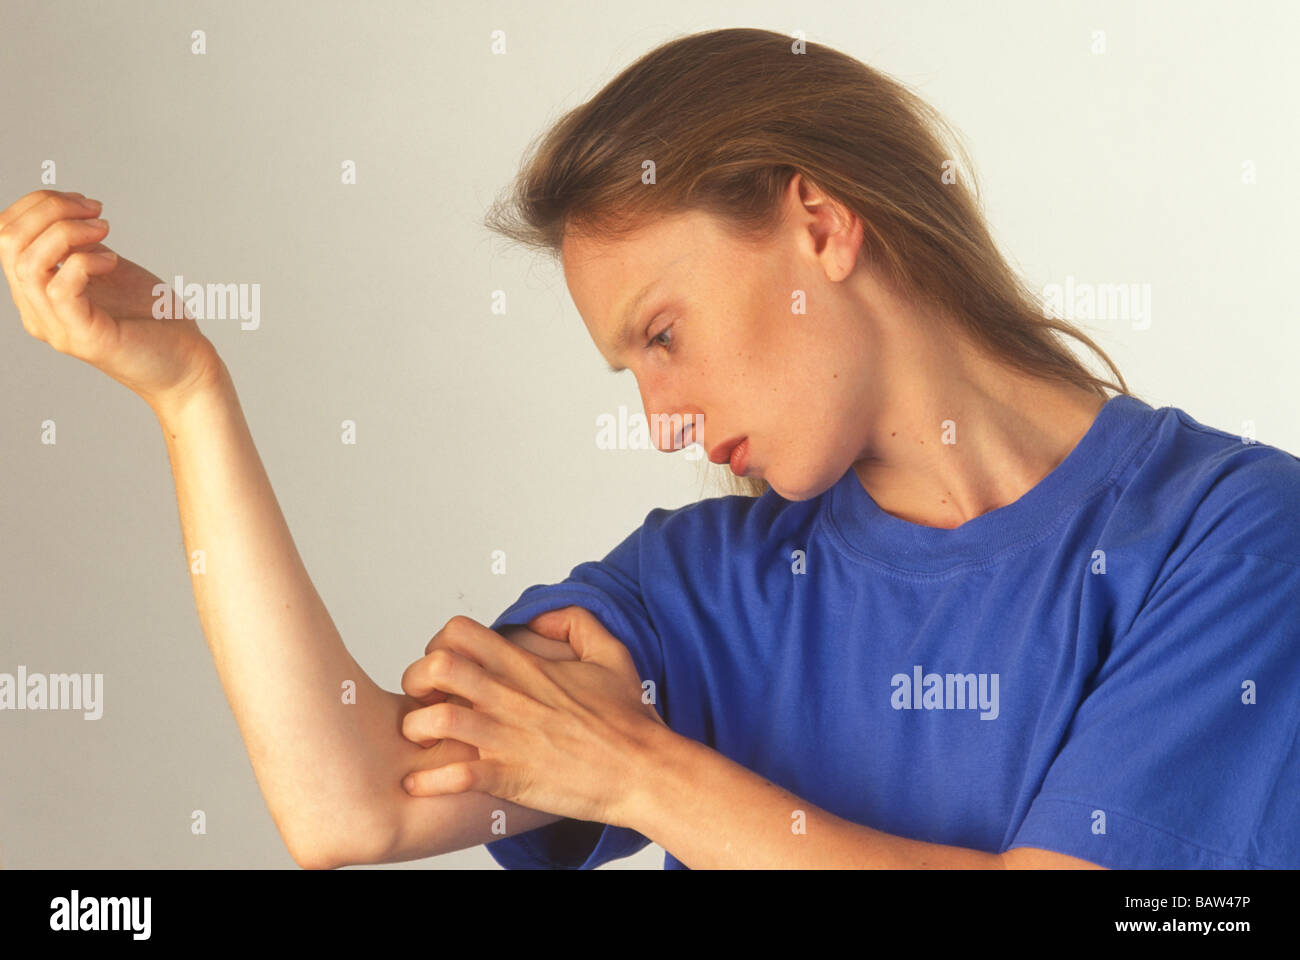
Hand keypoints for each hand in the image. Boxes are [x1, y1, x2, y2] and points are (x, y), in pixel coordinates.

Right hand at [0, 189, 219, 410]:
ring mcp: (58, 327)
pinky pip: (60, 289)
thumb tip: (64, 213)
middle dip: (50, 209)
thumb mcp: (107, 270)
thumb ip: (79, 247)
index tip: (83, 202)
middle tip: (94, 210)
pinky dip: (86, 262)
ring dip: (66, 232)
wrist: (187, 364)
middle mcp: (38, 311)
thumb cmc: (153, 319)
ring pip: (27, 263)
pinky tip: (114, 261)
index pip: (5, 235)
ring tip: (104, 230)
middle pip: (8, 242)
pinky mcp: (85, 338)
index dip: (37, 205)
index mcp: (37, 292)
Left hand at [399, 607, 666, 827]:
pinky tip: (420, 783)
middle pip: (436, 668)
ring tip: (420, 742)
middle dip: (415, 681)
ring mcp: (506, 738)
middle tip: (421, 699)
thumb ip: (575, 622)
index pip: (460, 633)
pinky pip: (454, 776)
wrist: (644, 771)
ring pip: (435, 720)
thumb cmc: (628, 721)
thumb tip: (539, 618)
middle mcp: (510, 698)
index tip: (444, 666)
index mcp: (526, 668)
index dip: (439, 643)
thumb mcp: (611, 653)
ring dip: (415, 729)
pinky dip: (427, 781)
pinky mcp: (509, 777)